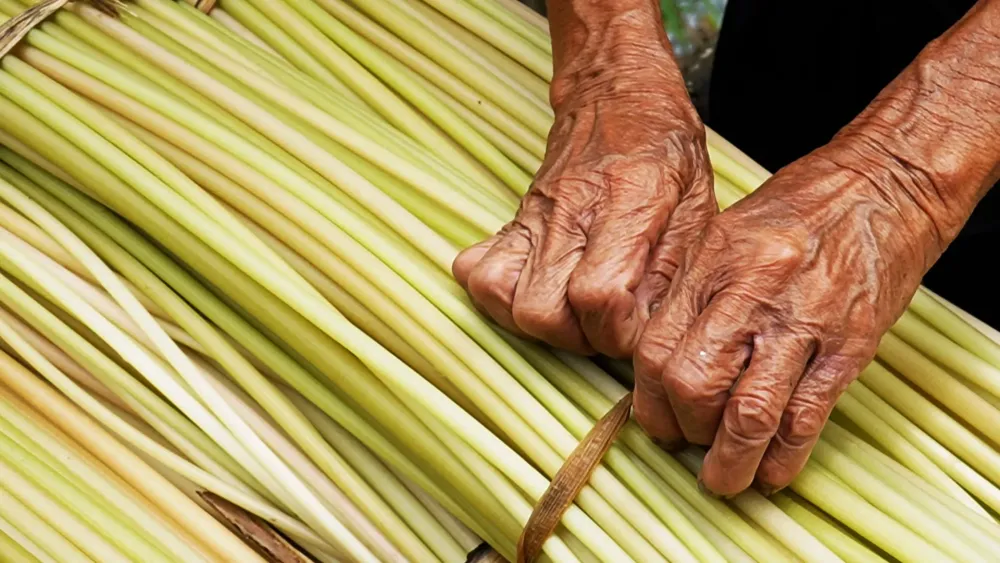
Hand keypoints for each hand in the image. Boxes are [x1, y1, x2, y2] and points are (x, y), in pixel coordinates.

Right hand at [453, 59, 715, 357]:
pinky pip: (476, 272)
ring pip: (501, 297)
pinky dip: (497, 295)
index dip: (615, 331)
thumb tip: (644, 329)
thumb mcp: (698, 203)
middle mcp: (572, 209)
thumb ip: (673, 267)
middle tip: (602, 326)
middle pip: (542, 310)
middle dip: (575, 338)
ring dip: (537, 323)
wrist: (615, 94)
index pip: (598, 295)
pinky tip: (535, 292)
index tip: (632, 330)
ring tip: (572, 314)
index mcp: (630, 202)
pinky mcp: (511, 219)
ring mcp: (533, 214)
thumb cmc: (666, 150)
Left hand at [633, 137, 948, 495]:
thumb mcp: (723, 232)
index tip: (657, 421)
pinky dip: (784, 455)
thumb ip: (689, 291)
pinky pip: (806, 416)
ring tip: (724, 479)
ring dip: (730, 460)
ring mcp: (801, 322)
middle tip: (687, 445)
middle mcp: (749, 293)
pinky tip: (772, 471)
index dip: (649, 401)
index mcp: (710, 264)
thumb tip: (657, 358)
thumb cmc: (797, 209)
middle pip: (692, 384)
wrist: (881, 185)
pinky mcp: (848, 345)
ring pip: (747, 413)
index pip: (656, 351)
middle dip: (682, 430)